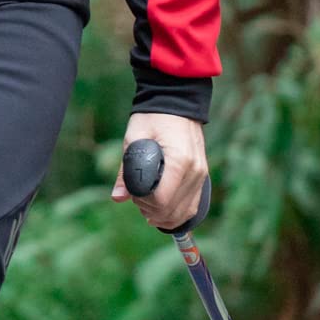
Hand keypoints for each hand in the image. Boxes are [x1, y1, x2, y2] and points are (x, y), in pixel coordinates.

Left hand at [111, 111, 207, 230]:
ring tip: (149, 207)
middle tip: (138, 201)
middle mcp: (194, 170)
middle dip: (152, 212)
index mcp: (178, 160)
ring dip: (165, 216)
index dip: (144, 203)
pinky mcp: (202, 176)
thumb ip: (126, 171)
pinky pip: (194, 205)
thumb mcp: (133, 140)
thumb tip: (117, 197)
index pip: (162, 199)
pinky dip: (178, 213)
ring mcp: (201, 174)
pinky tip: (163, 212)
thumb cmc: (152, 118)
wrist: (176, 102)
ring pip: (185, 212)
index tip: (134, 195)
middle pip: (173, 210)